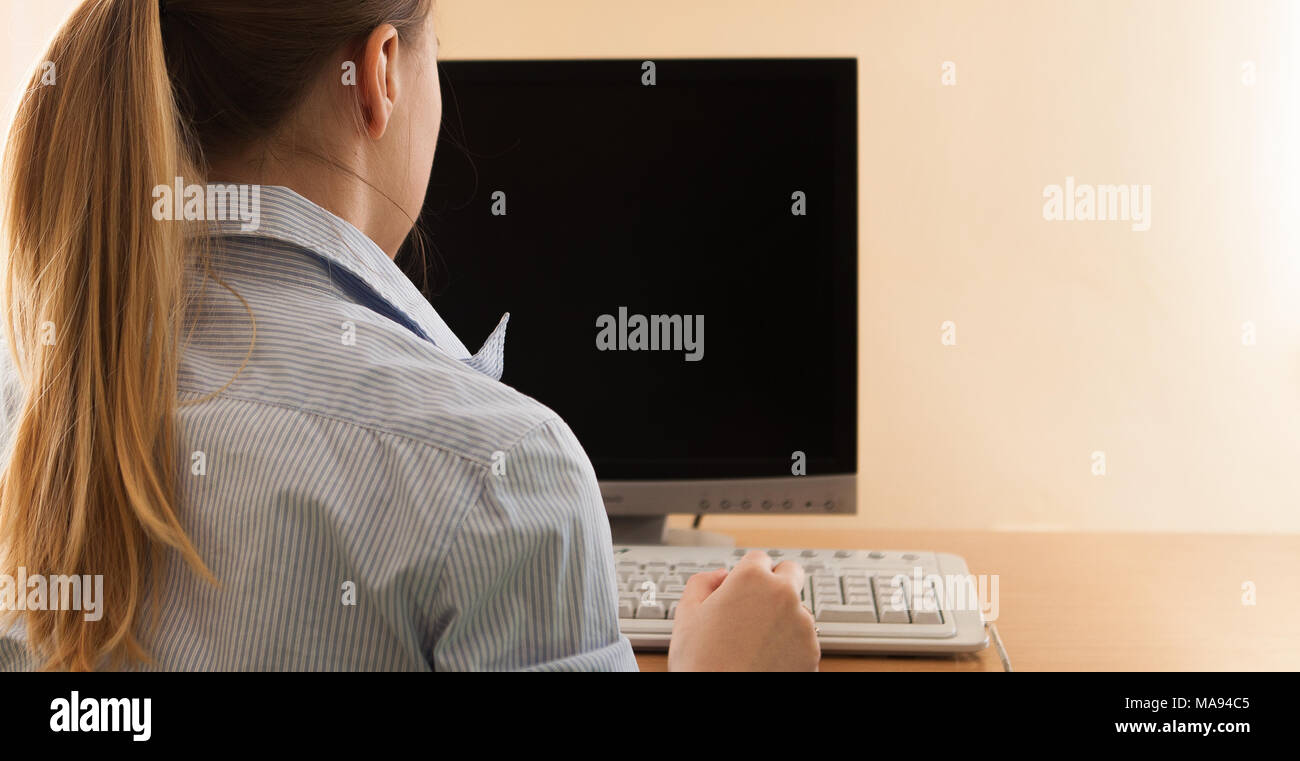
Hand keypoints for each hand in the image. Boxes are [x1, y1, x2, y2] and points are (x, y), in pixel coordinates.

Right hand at [667, 550, 819, 670]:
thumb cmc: (702, 664)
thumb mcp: (686, 614)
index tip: (742, 589)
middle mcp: (783, 594)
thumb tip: (721, 576)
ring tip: (756, 643)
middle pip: (791, 572)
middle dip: (776, 583)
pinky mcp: (813, 651)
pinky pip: (804, 639)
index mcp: (752, 578)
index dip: (746, 574)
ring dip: (784, 616)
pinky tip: (767, 659)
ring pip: (798, 608)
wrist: (719, 705)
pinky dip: (791, 645)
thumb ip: (702, 582)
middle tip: (758, 606)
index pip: (759, 558)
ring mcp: (803, 623)